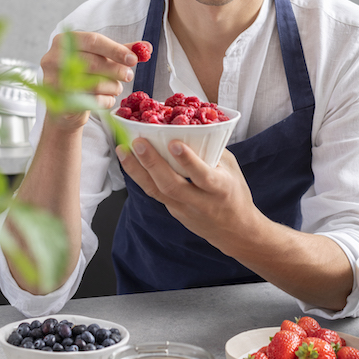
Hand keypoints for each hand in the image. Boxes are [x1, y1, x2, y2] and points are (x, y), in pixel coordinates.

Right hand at [41, 32, 149, 131]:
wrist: (66, 105)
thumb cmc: (85, 75)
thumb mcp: (102, 58)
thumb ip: (123, 51)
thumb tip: (147, 47)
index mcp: (63, 41)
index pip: (93, 40)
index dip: (116, 50)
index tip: (134, 59)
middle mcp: (52, 59)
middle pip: (93, 63)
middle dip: (117, 70)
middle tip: (129, 76)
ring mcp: (53, 82)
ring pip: (93, 83)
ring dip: (113, 87)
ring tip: (116, 87)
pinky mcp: (59, 102)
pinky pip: (92, 101)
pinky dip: (106, 101)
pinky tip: (107, 98)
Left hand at [117, 139, 256, 251]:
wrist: (235, 231)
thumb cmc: (235, 193)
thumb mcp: (232, 169)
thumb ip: (213, 150)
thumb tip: (191, 126)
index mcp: (220, 189)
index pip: (203, 176)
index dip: (188, 161)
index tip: (174, 143)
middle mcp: (200, 202)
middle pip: (171, 186)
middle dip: (152, 163)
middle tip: (138, 142)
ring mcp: (183, 210)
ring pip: (156, 192)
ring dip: (137, 170)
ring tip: (123, 151)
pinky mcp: (173, 211)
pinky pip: (155, 193)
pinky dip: (141, 177)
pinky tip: (130, 162)